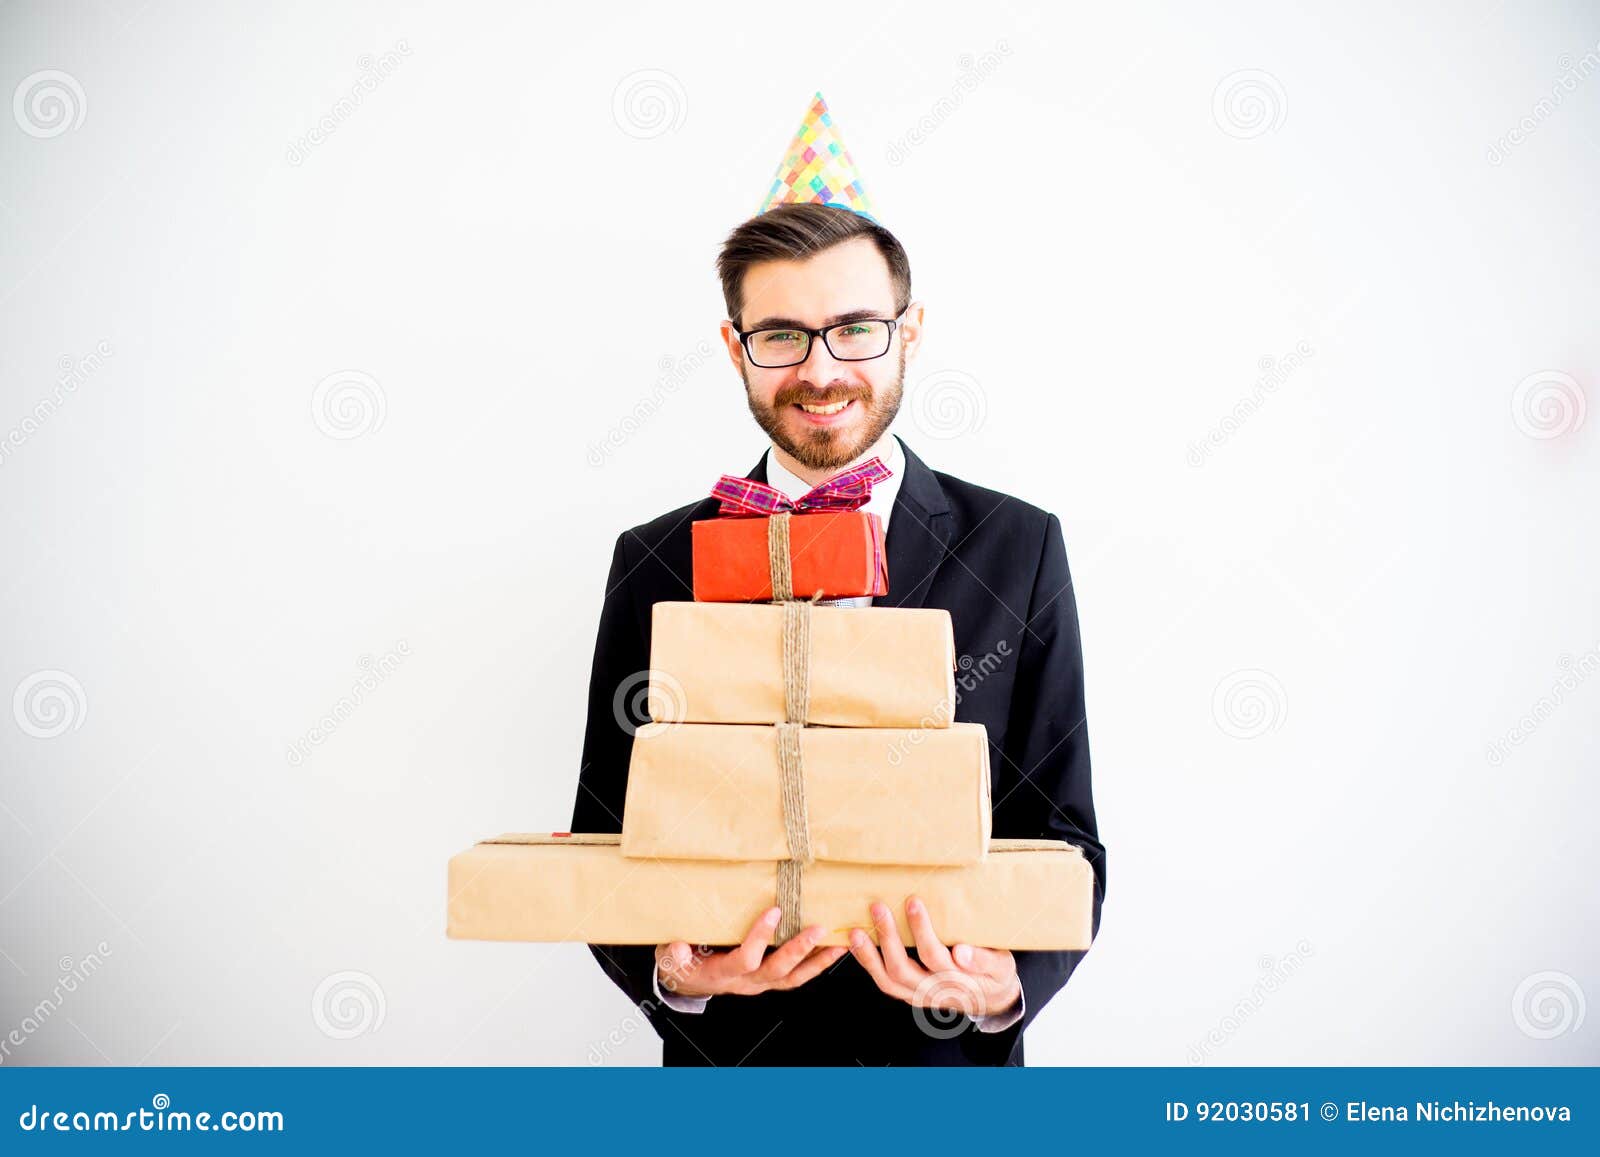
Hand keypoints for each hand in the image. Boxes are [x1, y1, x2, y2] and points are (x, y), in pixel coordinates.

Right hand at [656, 906, 847, 998]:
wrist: (687, 981)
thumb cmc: (680, 962)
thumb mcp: (669, 957)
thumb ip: (673, 953)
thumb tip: (680, 949)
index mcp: (722, 973)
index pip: (745, 958)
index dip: (760, 937)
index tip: (774, 910)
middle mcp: (746, 983)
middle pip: (776, 971)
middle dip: (799, 950)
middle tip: (819, 928)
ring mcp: (760, 984)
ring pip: (793, 978)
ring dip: (818, 962)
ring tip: (840, 944)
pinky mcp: (769, 980)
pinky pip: (796, 977)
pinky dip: (817, 965)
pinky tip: (834, 950)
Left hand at [847, 895, 1020, 1019]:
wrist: (992, 1000)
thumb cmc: (995, 974)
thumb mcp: (1001, 965)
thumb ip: (984, 959)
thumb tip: (961, 952)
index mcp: (958, 981)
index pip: (934, 955)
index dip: (921, 930)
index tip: (913, 902)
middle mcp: (935, 991)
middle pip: (903, 969)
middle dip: (888, 937)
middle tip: (878, 907)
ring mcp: (920, 996)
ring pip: (888, 981)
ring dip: (869, 956)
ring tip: (855, 931)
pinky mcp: (910, 996)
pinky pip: (885, 984)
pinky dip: (869, 965)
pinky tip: (857, 946)